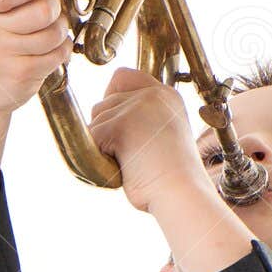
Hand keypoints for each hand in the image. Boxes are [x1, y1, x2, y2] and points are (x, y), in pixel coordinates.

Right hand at [0, 0, 72, 117]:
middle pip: (43, 8)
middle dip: (53, 8)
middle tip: (49, 11)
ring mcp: (1, 54)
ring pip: (54, 32)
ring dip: (59, 30)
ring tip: (49, 32)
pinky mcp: (20, 74)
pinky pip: (58, 53)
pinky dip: (60, 50)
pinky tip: (49, 51)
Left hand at [87, 67, 208, 212]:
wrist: (181, 194)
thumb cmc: (171, 178)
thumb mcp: (163, 135)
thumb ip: (141, 118)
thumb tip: (101, 115)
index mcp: (166, 95)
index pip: (123, 77)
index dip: (114, 101)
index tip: (127, 130)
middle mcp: (152, 94)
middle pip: (103, 104)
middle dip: (108, 131)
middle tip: (135, 155)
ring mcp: (136, 106)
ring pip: (95, 121)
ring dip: (104, 146)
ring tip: (132, 162)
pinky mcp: (120, 123)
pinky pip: (91, 139)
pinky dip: (100, 158)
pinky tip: (124, 167)